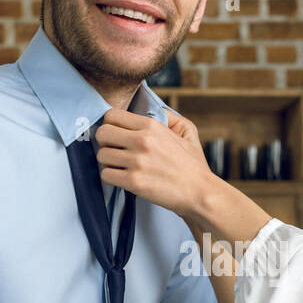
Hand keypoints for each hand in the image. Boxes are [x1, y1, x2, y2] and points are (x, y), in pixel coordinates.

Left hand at [95, 106, 213, 219]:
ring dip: (109, 162)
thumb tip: (154, 110)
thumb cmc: (193, 165)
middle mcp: (142, 140)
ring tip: (122, 166)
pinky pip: (106, 175)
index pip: (112, 115)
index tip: (117, 135)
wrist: (200, 192)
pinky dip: (112, 178)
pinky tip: (124, 178)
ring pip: (102, 155)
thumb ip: (168, 117)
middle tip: (115, 150)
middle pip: (102, 133)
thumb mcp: (187, 131)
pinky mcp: (134, 182)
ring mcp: (137, 162)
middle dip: (105, 142)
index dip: (111, 125)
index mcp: (152, 126)